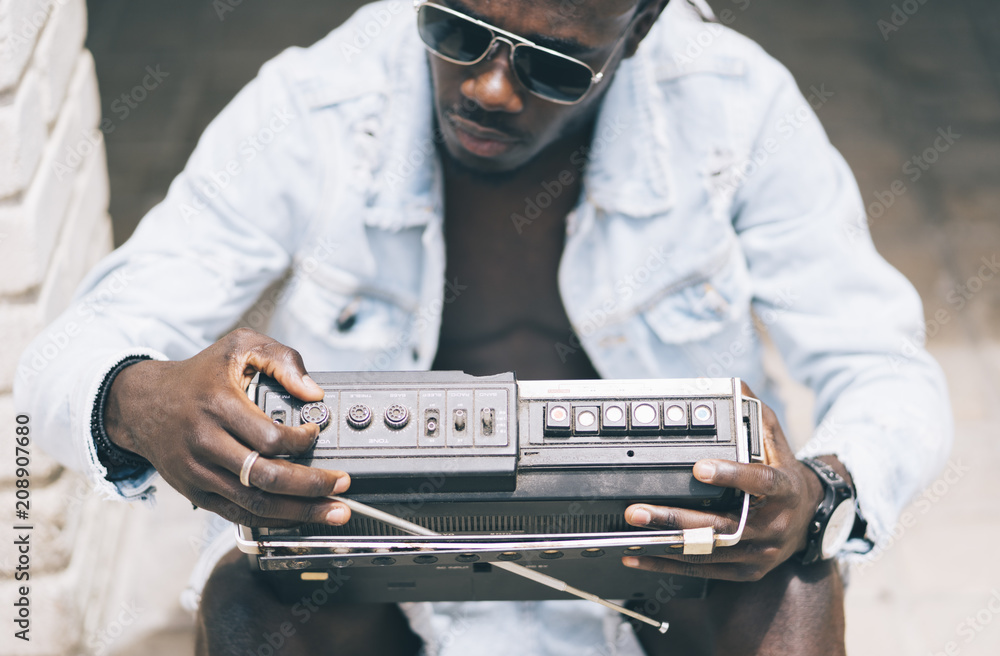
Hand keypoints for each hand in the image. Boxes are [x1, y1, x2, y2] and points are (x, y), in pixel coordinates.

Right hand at [104, 328, 350, 527]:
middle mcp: (206, 443)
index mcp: (219, 406)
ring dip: (300, 512)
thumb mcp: (239, 347)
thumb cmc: (198, 375)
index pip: (269, 438)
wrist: (141, 403)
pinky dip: (273, 520)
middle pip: (266, 477)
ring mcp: (198, 473)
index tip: (317, 432)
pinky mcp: (195, 493)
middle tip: (343, 484)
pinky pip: (239, 515)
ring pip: (255, 503)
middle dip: (312, 486)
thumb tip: (314, 392)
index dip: (302, 441)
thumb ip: (282, 360)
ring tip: (334, 511)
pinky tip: (299, 517)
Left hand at [621, 384, 826, 581]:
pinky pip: (702, 570)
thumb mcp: (776, 441)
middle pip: (721, 526)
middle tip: (638, 509)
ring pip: (708, 551)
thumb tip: (732, 386)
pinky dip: (668, 564)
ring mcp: (759, 553)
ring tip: (633, 529)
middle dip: (675, 518)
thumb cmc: (784, 474)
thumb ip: (754, 414)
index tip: (698, 468)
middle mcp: (773, 526)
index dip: (730, 475)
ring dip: (665, 542)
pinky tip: (638, 556)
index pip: (759, 482)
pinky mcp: (745, 571)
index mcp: (783, 489)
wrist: (808, 520)